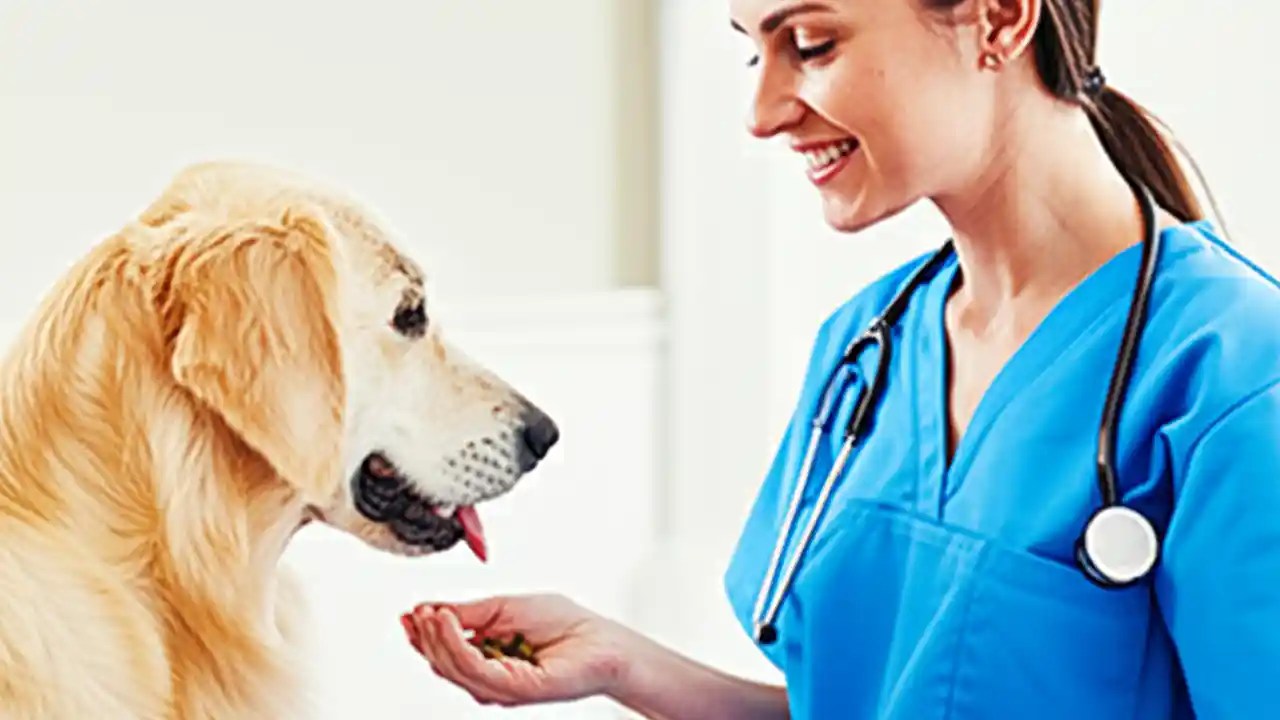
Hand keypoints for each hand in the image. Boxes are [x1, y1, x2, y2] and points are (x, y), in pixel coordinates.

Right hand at [401, 593, 633, 707]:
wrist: (601, 639)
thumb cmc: (563, 623)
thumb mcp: (504, 608)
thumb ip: (468, 613)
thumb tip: (429, 610)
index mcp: (488, 658)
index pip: (445, 652)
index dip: (423, 634)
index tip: (408, 614)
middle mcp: (490, 678)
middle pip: (443, 664)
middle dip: (425, 637)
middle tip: (417, 613)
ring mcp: (501, 688)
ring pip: (454, 669)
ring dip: (436, 639)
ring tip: (431, 614)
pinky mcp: (514, 689)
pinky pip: (475, 670)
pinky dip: (456, 645)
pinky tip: (449, 622)